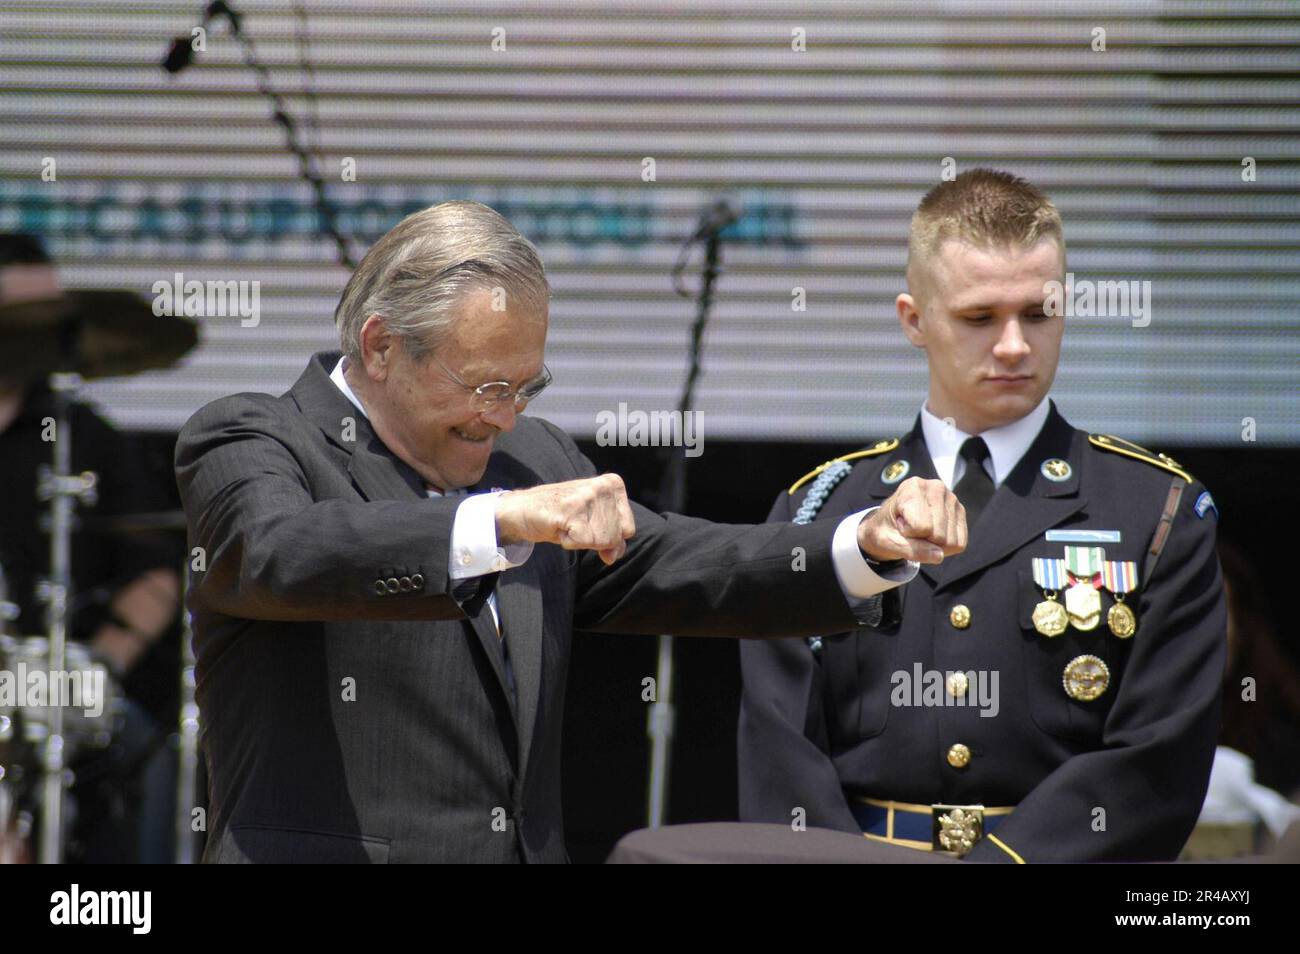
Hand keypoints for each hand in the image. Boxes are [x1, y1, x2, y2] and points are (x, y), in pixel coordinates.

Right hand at [495, 473, 636, 564]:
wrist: (522, 509)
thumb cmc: (560, 515)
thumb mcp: (594, 523)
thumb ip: (612, 539)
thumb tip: (613, 556)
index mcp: (613, 484)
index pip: (628, 529)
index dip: (607, 534)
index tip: (586, 520)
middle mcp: (603, 487)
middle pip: (615, 537)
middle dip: (593, 538)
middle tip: (574, 522)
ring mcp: (587, 497)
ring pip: (601, 541)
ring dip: (580, 540)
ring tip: (566, 523)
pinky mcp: (571, 510)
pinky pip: (581, 542)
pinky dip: (568, 542)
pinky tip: (559, 526)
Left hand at [857, 477, 965, 564]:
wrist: (891, 525)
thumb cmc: (886, 530)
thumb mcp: (888, 542)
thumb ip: (911, 550)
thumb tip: (939, 556)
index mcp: (913, 487)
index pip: (921, 527)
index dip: (908, 534)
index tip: (899, 524)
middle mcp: (936, 488)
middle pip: (938, 536)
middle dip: (922, 540)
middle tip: (910, 529)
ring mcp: (951, 499)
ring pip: (950, 541)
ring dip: (933, 545)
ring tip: (919, 530)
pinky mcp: (960, 512)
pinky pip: (959, 543)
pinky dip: (944, 547)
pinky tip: (931, 534)